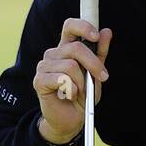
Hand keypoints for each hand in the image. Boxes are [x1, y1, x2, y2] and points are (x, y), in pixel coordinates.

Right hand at [32, 18, 112, 142]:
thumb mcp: (96, 73)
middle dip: (93, 63)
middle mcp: (53, 54)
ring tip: (80, 91)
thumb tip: (106, 31)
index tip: (96, 35)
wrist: (72, 119)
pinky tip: (69, 95)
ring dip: (82, 82)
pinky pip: (61, 79)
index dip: (83, 27)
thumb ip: (100, 53)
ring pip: (70, 65)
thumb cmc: (83, 95)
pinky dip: (71, 89)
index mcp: (66, 48)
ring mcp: (44, 66)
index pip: (70, 26)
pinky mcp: (39, 80)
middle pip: (76, 48)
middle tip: (103, 76)